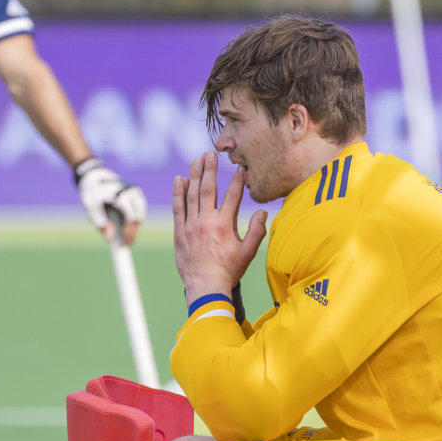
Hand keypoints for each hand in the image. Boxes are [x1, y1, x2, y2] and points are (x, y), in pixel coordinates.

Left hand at [76, 159, 145, 244]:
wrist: (95, 177)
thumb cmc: (92, 193)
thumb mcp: (91, 208)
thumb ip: (101, 223)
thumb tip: (110, 239)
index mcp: (120, 194)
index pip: (131, 217)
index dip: (130, 232)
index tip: (126, 244)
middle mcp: (130, 191)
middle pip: (138, 216)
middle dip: (133, 231)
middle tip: (127, 243)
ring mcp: (135, 190)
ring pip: (141, 212)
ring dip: (135, 225)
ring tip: (126, 235)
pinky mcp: (136, 191)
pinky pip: (140, 208)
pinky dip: (135, 218)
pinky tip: (126, 225)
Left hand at [172, 151, 267, 303]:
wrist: (205, 287)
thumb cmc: (229, 271)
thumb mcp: (248, 253)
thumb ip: (256, 231)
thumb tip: (263, 211)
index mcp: (224, 225)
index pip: (232, 196)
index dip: (237, 180)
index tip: (240, 167)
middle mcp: (206, 221)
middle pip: (208, 189)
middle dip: (209, 169)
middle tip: (210, 153)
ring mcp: (191, 226)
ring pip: (191, 195)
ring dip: (193, 176)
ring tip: (195, 160)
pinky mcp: (180, 232)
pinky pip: (178, 208)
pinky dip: (178, 193)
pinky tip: (179, 180)